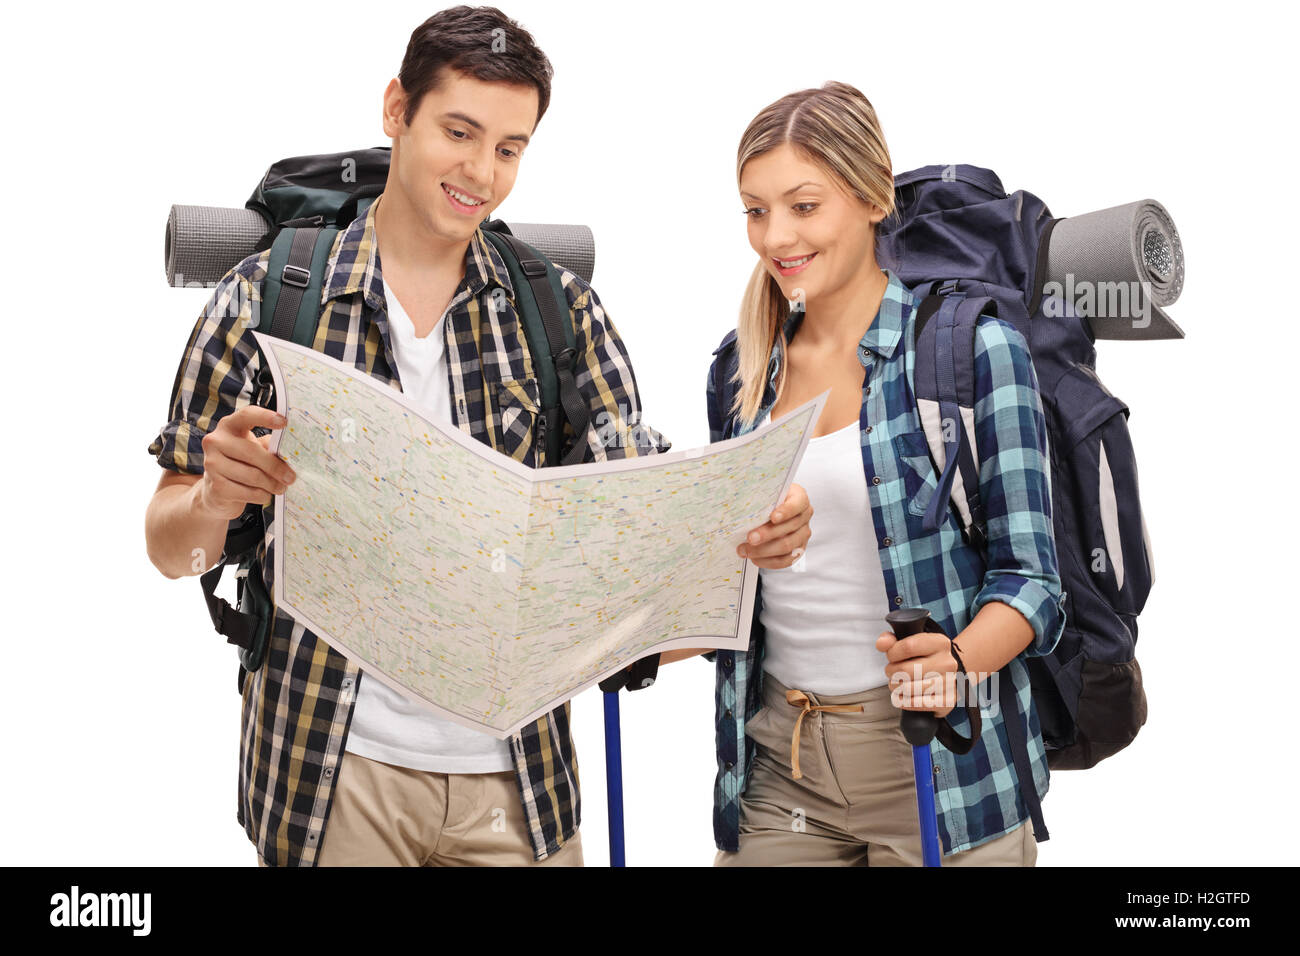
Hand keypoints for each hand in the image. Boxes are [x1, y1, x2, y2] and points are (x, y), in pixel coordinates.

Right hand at [197, 404, 296, 519]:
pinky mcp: (216, 486)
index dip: (265, 417)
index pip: (247, 415)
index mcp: (229, 426)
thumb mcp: (255, 449)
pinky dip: (262, 495)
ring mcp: (212, 464)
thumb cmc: (242, 465)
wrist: (218, 492)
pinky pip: (247, 492)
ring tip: (281, 487)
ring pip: (252, 475)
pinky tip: (264, 494)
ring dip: (272, 484)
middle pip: (252, 452)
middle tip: (291, 477)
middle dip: (276, 467)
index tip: (284, 422)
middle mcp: (215, 441)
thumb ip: (270, 446)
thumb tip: (291, 452)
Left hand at [737, 482, 811, 569]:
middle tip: (750, 538)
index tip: (772, 517)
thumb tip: (741, 506)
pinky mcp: (797, 551)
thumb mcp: (765, 493)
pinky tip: (754, 558)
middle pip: (789, 528)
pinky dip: (768, 561)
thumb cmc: (768, 499)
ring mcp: (803, 535)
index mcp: (800, 498)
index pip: (797, 504)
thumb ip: (760, 499)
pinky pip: (785, 560)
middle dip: (768, 534)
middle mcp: (804, 517)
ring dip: (764, 550)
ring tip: (745, 550)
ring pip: (787, 546)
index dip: (786, 512)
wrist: (770, 510)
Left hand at [876, 630, 959, 717]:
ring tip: (898, 684)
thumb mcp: (911, 642)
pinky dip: (903, 701)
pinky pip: (915, 704)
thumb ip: (892, 640)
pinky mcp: (946, 701)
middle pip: (904, 670)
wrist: (948, 676)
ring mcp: (948, 683)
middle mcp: (947, 662)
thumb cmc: (925, 658)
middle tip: (892, 672)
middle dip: (891, 672)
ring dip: (896, 688)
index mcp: (940, 643)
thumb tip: (881, 644)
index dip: (892, 653)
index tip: (892, 656)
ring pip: (907, 688)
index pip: (908, 647)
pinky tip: (904, 696)